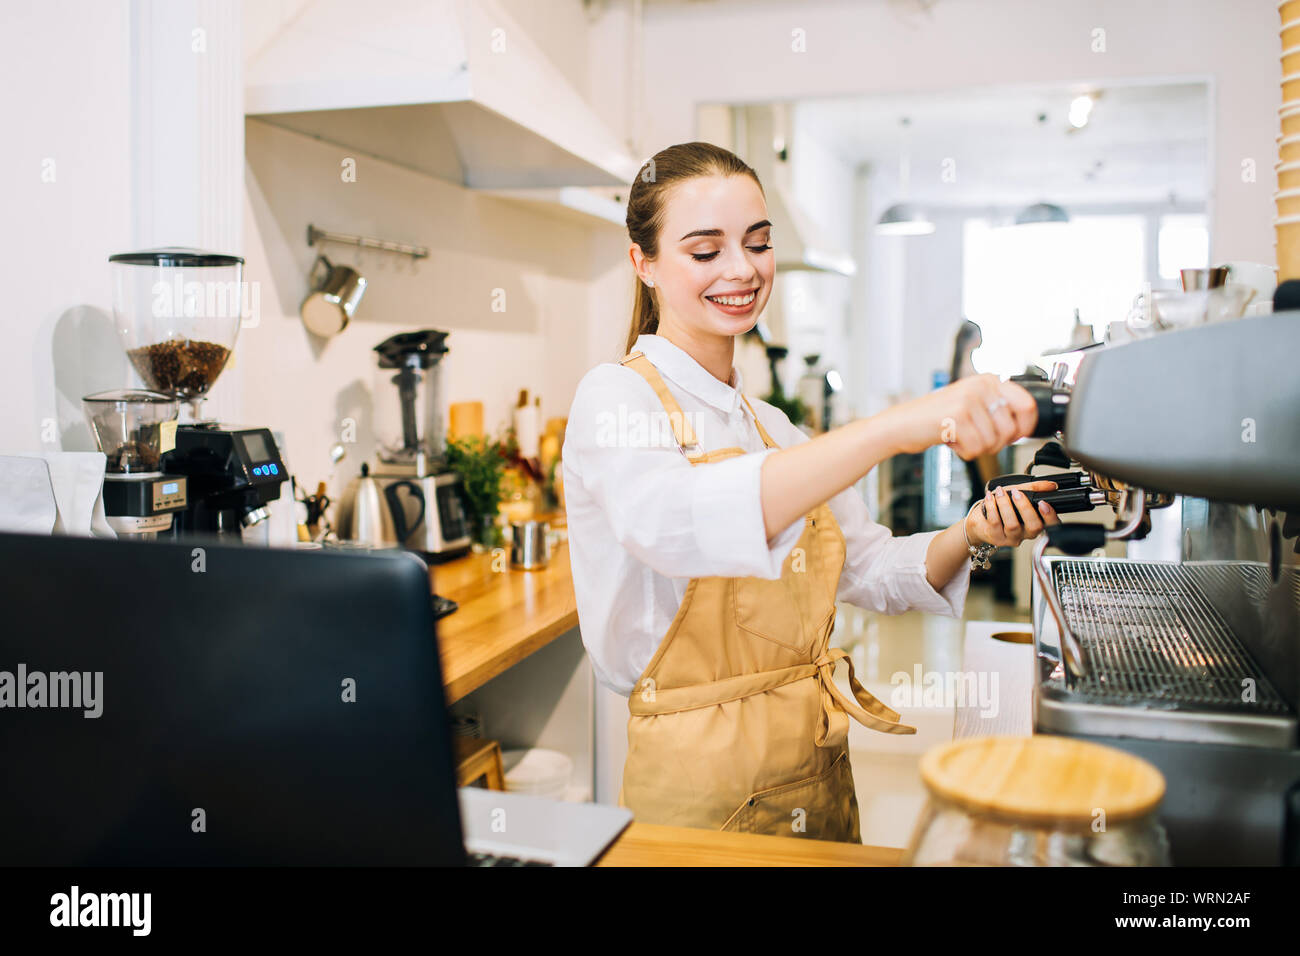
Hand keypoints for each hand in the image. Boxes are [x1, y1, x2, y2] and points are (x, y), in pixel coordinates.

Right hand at [886, 375, 1038, 459]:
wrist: (901, 424)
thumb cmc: (936, 418)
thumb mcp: (972, 404)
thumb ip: (999, 408)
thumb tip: (1028, 424)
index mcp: (989, 380)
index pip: (1027, 405)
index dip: (1025, 427)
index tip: (1014, 436)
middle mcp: (981, 386)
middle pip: (1012, 430)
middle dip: (995, 443)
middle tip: (976, 438)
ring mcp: (969, 400)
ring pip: (994, 442)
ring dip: (977, 448)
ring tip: (961, 437)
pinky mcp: (956, 417)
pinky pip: (976, 449)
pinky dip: (965, 452)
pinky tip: (952, 441)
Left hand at [966, 480, 1060, 546]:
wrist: (980, 522)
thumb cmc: (1001, 509)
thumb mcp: (1018, 495)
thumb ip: (1035, 489)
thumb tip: (1051, 485)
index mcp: (1035, 524)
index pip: (1051, 525)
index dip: (1050, 516)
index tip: (1043, 503)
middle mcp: (1025, 534)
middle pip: (1033, 527)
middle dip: (1026, 508)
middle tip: (1017, 493)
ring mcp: (1010, 538)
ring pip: (1012, 525)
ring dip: (1006, 505)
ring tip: (1000, 492)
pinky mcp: (996, 537)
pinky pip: (995, 522)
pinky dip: (992, 506)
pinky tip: (990, 497)